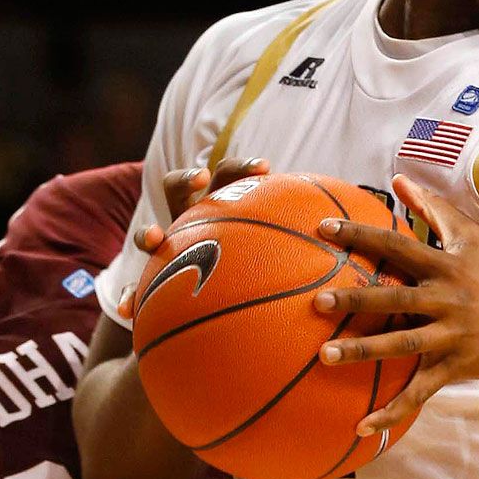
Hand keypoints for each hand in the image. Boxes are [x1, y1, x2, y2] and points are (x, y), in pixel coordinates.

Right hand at [115, 158, 269, 318]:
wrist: (207, 311)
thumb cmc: (245, 277)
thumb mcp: (264, 260)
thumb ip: (283, 247)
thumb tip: (349, 260)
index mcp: (214, 211)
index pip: (226, 178)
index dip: (241, 168)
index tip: (263, 167)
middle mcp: (184, 223)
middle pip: (176, 189)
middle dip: (185, 179)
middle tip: (202, 177)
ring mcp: (163, 250)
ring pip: (147, 235)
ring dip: (148, 233)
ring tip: (155, 238)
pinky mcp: (147, 282)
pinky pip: (134, 290)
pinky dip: (130, 298)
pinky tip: (129, 310)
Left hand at [312, 174, 478, 434]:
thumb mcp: (472, 236)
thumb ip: (433, 207)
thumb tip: (400, 178)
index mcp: (445, 266)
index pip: (396, 246)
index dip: (360, 236)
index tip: (322, 229)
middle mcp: (445, 299)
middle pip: (394, 297)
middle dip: (356, 300)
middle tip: (317, 303)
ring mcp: (451, 335)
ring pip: (402, 344)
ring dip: (363, 351)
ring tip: (325, 356)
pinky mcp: (456, 366)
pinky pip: (420, 391)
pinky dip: (392, 410)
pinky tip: (361, 426)